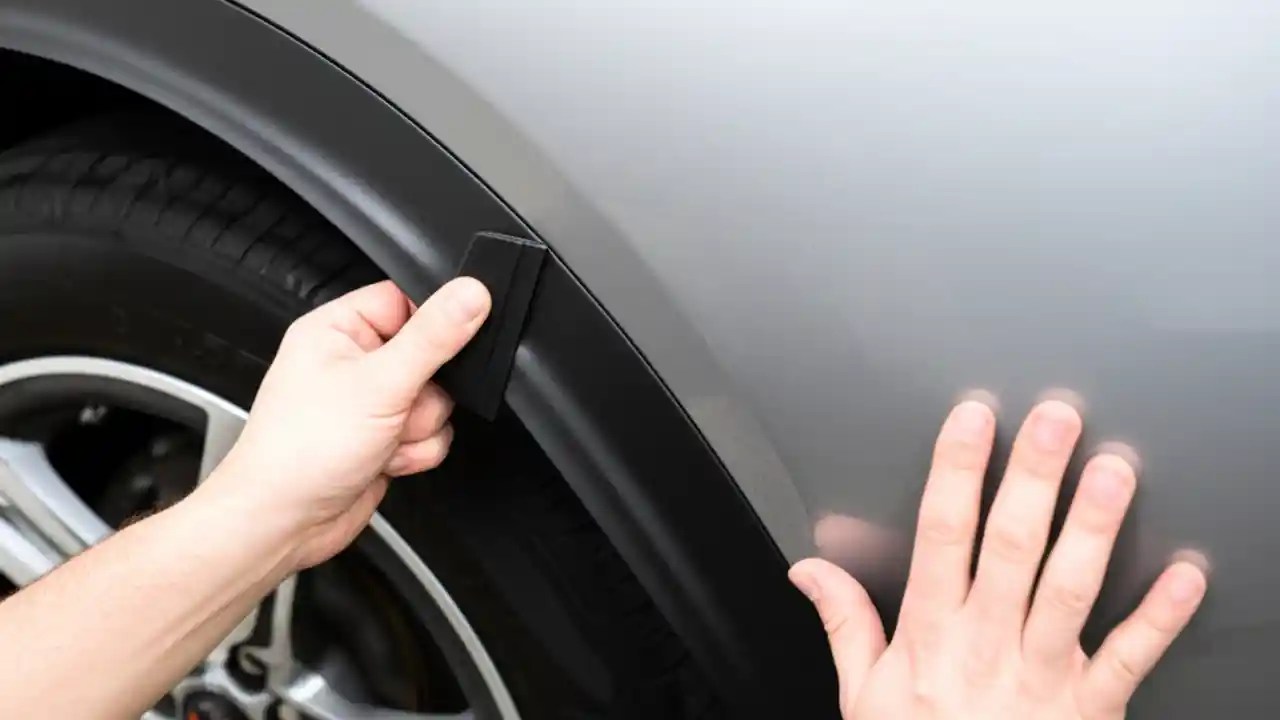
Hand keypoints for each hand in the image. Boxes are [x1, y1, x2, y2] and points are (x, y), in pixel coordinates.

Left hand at [198, 278, 490, 569]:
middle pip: (432, 356)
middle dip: (425, 391)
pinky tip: (386, 459)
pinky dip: (416, 451)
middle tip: (399, 403)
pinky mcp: (384, 437)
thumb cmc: (301, 450)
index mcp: (338, 328)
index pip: (408, 299)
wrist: (285, 522)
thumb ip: (434, 337)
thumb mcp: (380, 382)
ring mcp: (370, 402)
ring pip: (437, 400)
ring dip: (420, 426)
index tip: (448, 343)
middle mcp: (353, 361)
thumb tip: (471, 293)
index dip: (434, 322)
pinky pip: (431, 433)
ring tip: (384, 437)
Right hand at [790, 400, 1207, 718]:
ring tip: (1112, 473)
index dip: (956, 472)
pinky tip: (1185, 575)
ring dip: (1093, 528)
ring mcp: (1042, 674)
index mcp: (931, 633)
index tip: (972, 421)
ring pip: (1069, 590)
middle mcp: (987, 644)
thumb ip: (844, 622)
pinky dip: (1161, 618)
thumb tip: (810, 569)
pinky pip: (1130, 658)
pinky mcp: (1089, 706)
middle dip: (1032, 478)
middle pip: (1011, 548)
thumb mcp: (863, 694)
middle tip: (1054, 420)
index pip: (942, 535)